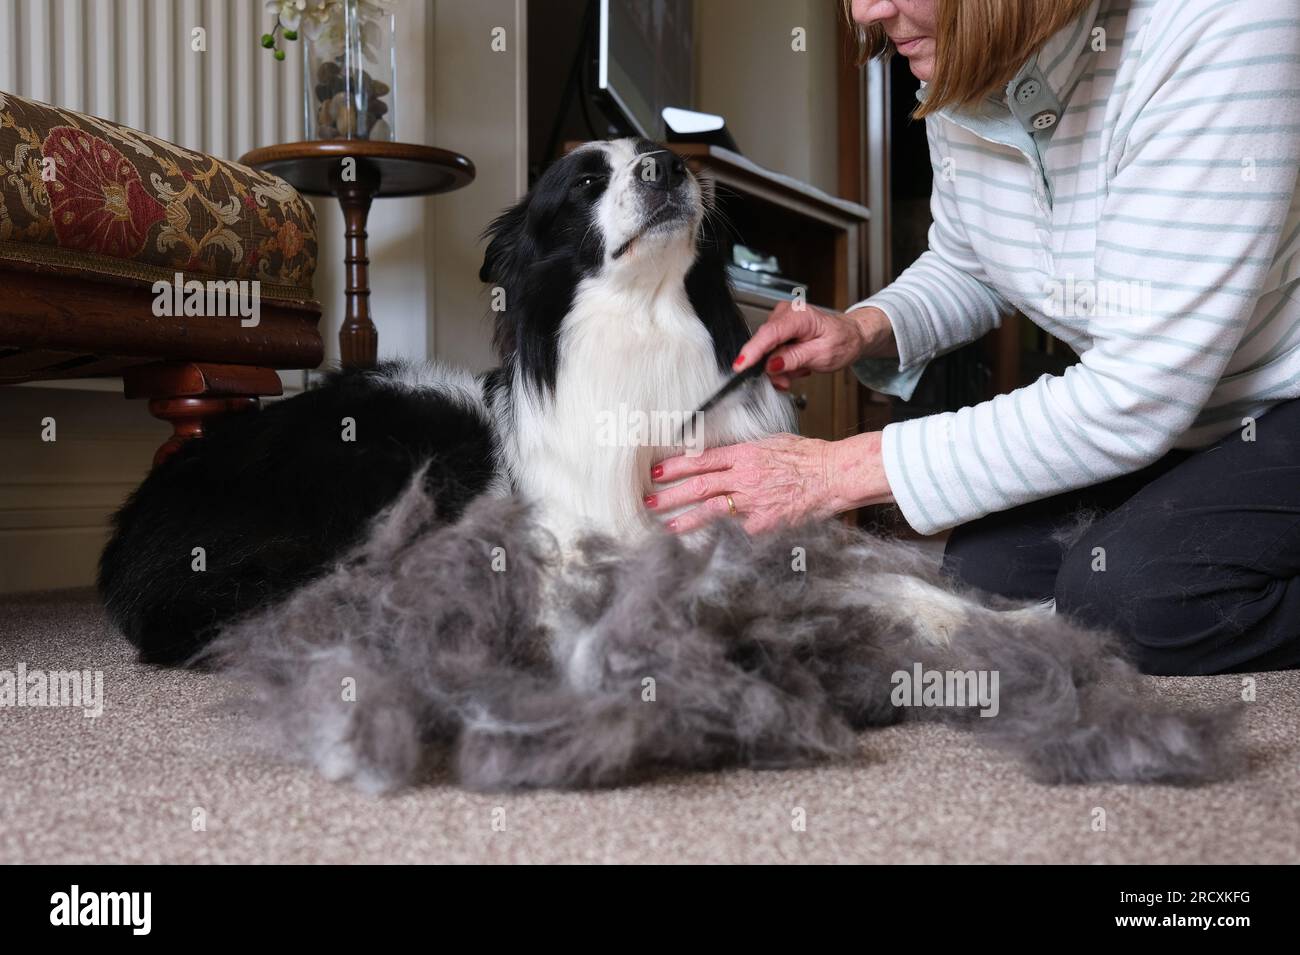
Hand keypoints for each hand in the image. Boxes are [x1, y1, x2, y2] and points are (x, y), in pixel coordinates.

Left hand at [646, 431, 893, 533]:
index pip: (701, 460)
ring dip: (685, 519)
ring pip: (711, 510)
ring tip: (666, 525)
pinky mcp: (763, 523)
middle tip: (649, 500)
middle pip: (698, 485)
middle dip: (670, 494)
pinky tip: (719, 539)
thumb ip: (745, 453)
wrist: (832, 475)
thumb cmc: (808, 458)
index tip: (657, 472)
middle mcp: (744, 477)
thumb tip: (722, 460)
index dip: (676, 467)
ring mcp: (753, 502)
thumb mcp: (772, 443)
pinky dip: (730, 533)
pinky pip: (740, 528)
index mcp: (745, 454)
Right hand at [732, 302, 896, 390]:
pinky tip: (796, 363)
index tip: (740, 367)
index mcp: (799, 316)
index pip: (769, 334)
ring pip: (766, 351)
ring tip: (801, 368)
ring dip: (779, 367)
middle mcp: (785, 313)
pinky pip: (770, 350)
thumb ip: (795, 359)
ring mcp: (779, 320)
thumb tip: (771, 365)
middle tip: (788, 381)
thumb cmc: (841, 341)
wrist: (849, 335)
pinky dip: (780, 362)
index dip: (753, 351)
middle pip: (765, 345)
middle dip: (773, 368)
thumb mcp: (822, 355)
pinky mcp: (777, 329)